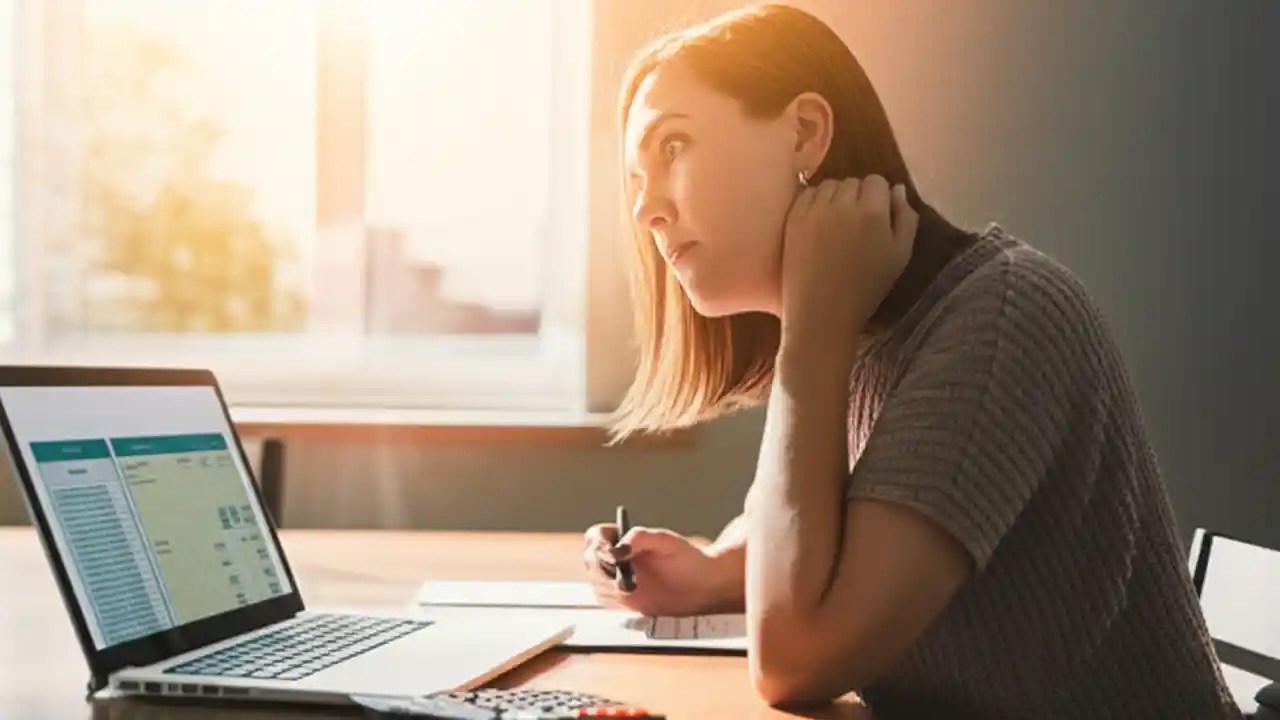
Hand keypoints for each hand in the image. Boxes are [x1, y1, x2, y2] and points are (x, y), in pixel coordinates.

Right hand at [581, 523, 741, 616]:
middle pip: (590, 560)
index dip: (596, 544)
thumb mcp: (665, 541)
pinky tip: (631, 596)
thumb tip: (616, 550)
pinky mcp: (623, 601)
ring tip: (631, 586)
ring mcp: (617, 580)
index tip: (608, 552)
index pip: (595, 537)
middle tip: (618, 571)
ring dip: (606, 584)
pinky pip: (606, 600)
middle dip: (600, 566)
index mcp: (622, 540)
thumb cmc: (686, 559)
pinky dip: (612, 599)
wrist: (702, 585)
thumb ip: (639, 538)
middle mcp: (616, 559)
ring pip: (596, 582)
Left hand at [780, 175, 918, 343]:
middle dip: (857, 197)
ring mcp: (814, 208)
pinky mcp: (794, 217)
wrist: (822, 311)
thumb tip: (897, 189)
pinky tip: (819, 225)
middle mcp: (842, 202)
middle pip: (852, 181)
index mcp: (873, 210)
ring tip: (836, 224)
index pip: (877, 181)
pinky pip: (808, 195)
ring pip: (829, 185)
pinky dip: (815, 203)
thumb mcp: (901, 255)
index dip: (878, 198)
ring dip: (835, 197)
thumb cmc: (867, 287)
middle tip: (855, 225)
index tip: (875, 218)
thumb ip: (905, 217)